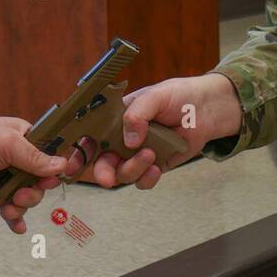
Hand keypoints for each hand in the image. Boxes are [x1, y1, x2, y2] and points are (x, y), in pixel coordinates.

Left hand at [0, 116, 84, 234]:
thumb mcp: (8, 144)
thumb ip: (35, 157)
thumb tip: (62, 166)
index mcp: (28, 140)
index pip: (53, 155)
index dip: (58, 168)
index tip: (59, 178)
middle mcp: (21, 160)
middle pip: (42, 181)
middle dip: (36, 191)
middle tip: (23, 193)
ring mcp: (8, 177)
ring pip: (28, 197)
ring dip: (23, 205)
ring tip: (10, 204)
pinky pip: (11, 208)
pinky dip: (15, 218)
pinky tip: (18, 227)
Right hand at [84, 73, 241, 190]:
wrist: (207, 108)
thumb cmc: (178, 95)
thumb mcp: (155, 96)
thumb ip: (137, 113)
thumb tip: (129, 140)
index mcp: (114, 120)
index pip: (88, 137)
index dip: (76, 153)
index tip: (69, 166)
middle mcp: (122, 139)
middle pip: (101, 162)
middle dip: (102, 172)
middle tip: (107, 177)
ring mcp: (138, 154)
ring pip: (123, 174)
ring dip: (132, 169)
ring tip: (151, 154)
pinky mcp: (156, 166)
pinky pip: (143, 181)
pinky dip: (148, 178)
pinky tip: (158, 166)